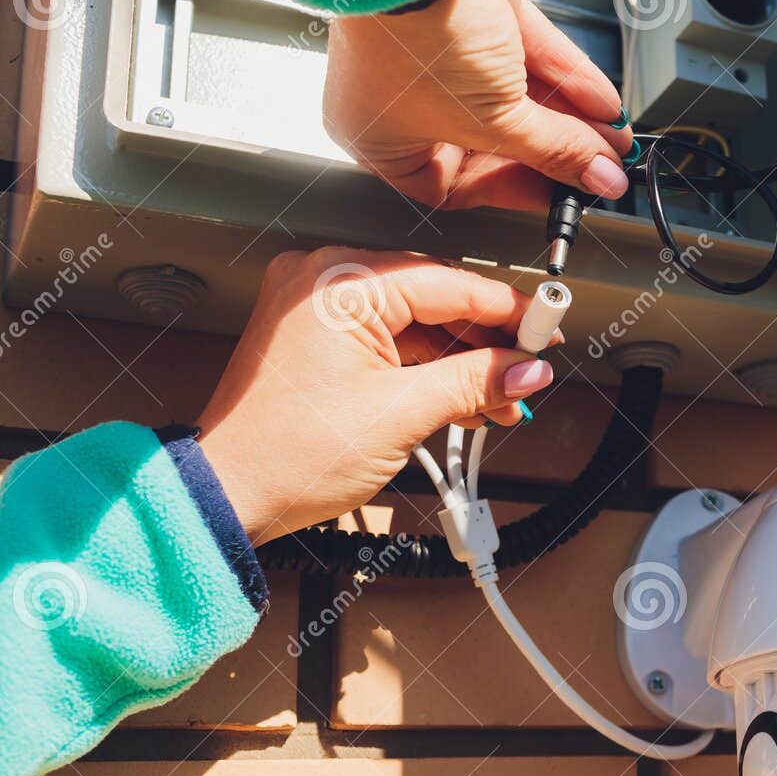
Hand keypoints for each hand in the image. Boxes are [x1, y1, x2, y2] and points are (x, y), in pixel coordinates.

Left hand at [197, 248, 556, 543]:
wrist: (227, 496)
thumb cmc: (286, 456)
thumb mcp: (401, 415)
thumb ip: (474, 382)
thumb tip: (527, 369)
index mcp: (338, 283)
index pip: (448, 283)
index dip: (508, 312)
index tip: (549, 330)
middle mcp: (323, 280)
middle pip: (435, 300)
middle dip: (486, 345)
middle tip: (528, 374)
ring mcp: (316, 307)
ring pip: (416, 323)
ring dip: (461, 363)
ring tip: (498, 403)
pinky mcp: (316, 337)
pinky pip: (389, 339)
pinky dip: (426, 369)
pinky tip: (462, 399)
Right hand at [323, 0, 632, 209]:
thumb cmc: (415, 36)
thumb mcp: (496, 119)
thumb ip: (555, 153)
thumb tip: (596, 178)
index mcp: (382, 136)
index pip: (455, 184)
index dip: (511, 190)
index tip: (558, 194)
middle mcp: (406, 93)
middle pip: (494, 139)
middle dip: (553, 151)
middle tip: (598, 168)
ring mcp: (442, 46)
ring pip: (516, 94)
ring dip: (570, 117)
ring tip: (611, 138)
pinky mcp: (479, 5)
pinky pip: (526, 52)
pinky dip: (564, 75)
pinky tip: (602, 101)